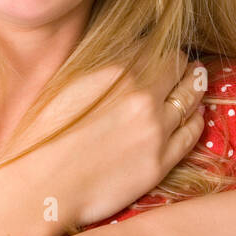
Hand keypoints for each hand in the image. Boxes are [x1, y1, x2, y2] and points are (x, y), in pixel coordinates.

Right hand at [15, 48, 208, 228]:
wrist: (40, 187)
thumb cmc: (41, 136)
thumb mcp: (66, 84)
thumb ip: (101, 66)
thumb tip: (125, 51)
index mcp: (117, 72)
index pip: (157, 48)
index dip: (160, 51)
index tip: (160, 55)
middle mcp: (142, 97)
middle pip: (180, 67)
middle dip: (181, 65)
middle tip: (183, 67)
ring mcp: (155, 131)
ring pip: (191, 98)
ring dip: (194, 87)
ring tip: (195, 84)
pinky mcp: (160, 162)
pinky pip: (191, 133)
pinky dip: (195, 119)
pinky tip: (192, 116)